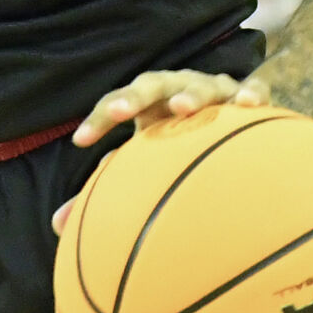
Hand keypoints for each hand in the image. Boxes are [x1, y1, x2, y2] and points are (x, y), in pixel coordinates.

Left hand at [53, 71, 268, 234]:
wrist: (236, 126)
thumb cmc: (181, 144)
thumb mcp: (147, 162)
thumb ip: (108, 190)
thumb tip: (58, 227)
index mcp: (150, 104)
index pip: (117, 104)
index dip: (98, 118)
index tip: (80, 141)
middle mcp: (179, 90)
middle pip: (153, 85)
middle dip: (134, 96)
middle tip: (119, 113)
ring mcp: (216, 90)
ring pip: (202, 85)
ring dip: (191, 95)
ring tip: (181, 108)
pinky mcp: (251, 97)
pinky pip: (255, 90)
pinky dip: (252, 92)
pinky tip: (249, 103)